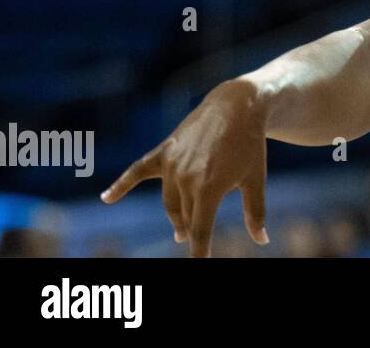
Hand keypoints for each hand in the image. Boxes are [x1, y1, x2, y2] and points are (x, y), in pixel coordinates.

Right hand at [100, 79, 269, 257]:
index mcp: (208, 188)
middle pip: (184, 215)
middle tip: (188, 238)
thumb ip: (256, 212)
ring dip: (175, 215)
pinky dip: (121, 185)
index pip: (199, 230)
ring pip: (169, 200)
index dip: (199, 250)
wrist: (238, 106)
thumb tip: (262, 241)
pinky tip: (107, 198)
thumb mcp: (255, 180)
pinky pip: (138, 171)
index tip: (199, 263)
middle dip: (188, 228)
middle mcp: (185, 178)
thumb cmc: (250, 144)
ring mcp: (172, 164)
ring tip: (180, 228)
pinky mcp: (165, 151)